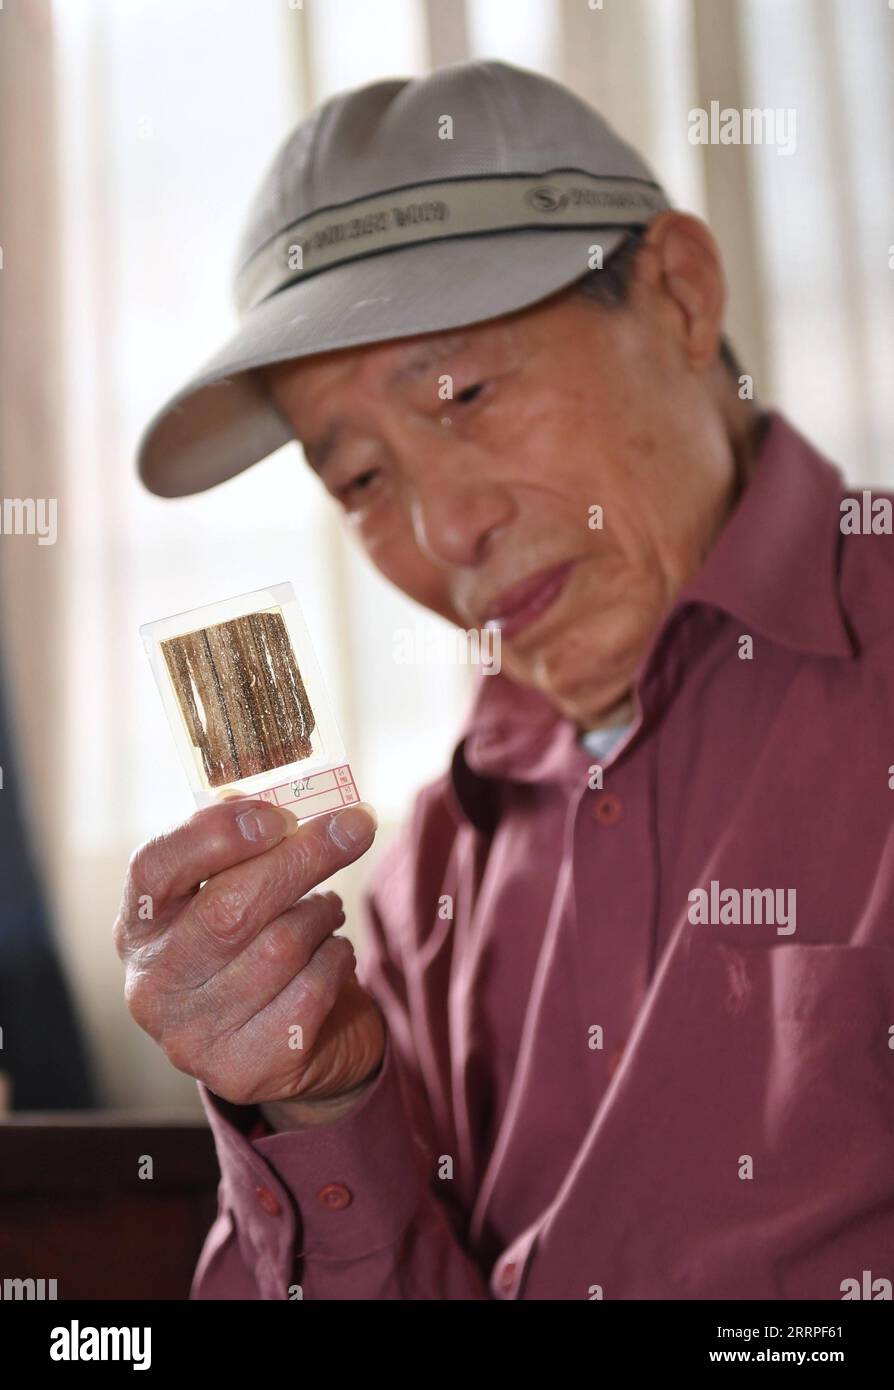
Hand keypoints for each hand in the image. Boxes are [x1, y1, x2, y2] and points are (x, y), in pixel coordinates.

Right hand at [114, 799, 384, 1107]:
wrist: (291, 1048)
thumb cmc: (258, 946)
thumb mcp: (235, 893)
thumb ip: (244, 848)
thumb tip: (282, 802)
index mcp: (138, 926)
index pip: (155, 869)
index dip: (216, 835)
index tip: (277, 815)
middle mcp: (152, 984)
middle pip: (231, 907)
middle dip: (303, 857)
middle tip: (354, 827)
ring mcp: (191, 1035)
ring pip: (281, 945)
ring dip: (323, 912)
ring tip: (328, 907)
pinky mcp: (242, 1070)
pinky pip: (311, 990)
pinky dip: (336, 958)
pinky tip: (333, 953)